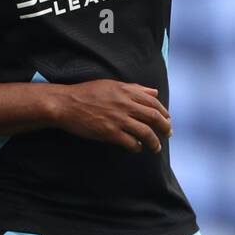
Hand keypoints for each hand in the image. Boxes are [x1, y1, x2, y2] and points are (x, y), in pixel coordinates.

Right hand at [55, 80, 172, 152]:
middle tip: (168, 134)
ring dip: (154, 142)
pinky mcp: (109, 133)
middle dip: (164, 127)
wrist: (66, 104)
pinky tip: (137, 148)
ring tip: (156, 147)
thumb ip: (134, 89)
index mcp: (126, 91)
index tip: (167, 120)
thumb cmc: (87, 93)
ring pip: (145, 132)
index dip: (163, 113)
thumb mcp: (112, 85)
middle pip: (153, 117)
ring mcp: (118, 119)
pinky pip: (130, 142)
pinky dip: (137, 147)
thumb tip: (154, 93)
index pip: (153, 103)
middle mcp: (125, 104)